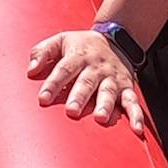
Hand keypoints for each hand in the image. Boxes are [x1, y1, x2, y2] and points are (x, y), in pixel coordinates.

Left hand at [26, 29, 145, 133]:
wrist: (117, 38)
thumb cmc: (82, 45)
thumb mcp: (61, 40)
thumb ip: (43, 52)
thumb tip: (30, 70)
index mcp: (78, 56)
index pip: (64, 70)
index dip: (53, 84)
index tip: (43, 99)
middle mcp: (96, 68)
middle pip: (86, 83)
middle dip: (79, 97)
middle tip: (71, 111)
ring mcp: (112, 79)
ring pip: (108, 92)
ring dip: (105, 105)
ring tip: (100, 118)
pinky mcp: (126, 88)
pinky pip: (132, 102)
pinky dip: (136, 116)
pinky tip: (136, 129)